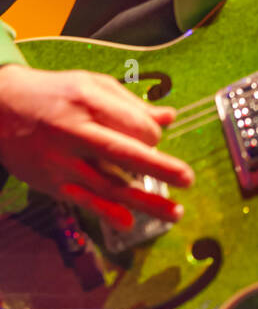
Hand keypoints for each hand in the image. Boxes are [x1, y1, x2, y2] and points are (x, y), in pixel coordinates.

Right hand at [0, 63, 193, 228]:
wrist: (0, 108)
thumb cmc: (53, 93)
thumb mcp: (92, 85)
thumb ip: (131, 104)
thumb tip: (169, 117)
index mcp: (89, 102)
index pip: (134, 124)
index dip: (153, 134)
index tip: (154, 137)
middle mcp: (75, 132)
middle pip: (123, 153)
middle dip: (159, 167)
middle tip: (188, 178)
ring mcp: (61, 160)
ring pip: (108, 184)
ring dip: (144, 201)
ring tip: (174, 213)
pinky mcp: (51, 182)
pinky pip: (83, 200)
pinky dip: (106, 213)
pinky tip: (128, 223)